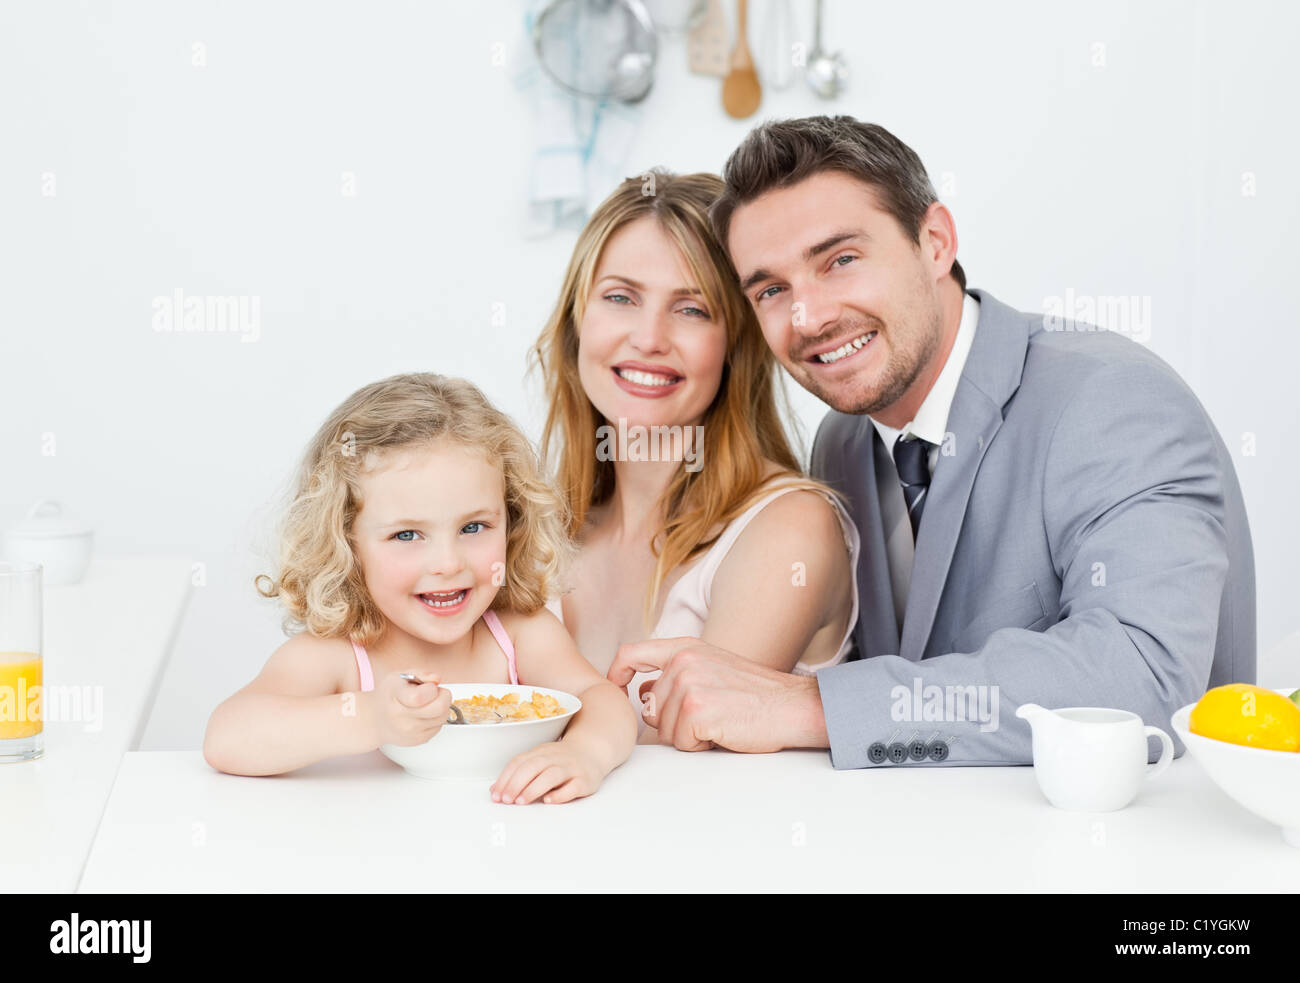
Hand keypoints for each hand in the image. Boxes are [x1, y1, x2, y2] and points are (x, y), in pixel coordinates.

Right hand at [366, 670, 451, 747]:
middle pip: (440, 707)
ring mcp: (411, 732)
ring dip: (441, 707)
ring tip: (426, 703)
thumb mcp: (399, 677)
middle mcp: (402, 718)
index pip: (420, 696)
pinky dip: (436, 718)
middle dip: (443, 695)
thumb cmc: (389, 696)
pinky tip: (423, 714)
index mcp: (395, 698)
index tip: (426, 686)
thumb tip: (437, 679)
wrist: (376, 721)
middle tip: (433, 693)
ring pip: (443, 716)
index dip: (431, 688)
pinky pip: (439, 726)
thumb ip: (421, 674)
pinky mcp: (420, 740)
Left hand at [490, 740, 603, 804]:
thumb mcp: (538, 761)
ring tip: (521, 802)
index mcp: (541, 753)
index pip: (519, 762)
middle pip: (533, 767)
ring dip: (533, 789)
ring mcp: (570, 768)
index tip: (496, 795)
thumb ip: (518, 773)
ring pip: (551, 775)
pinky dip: (559, 794)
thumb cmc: (560, 760)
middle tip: (506, 800)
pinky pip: (572, 787)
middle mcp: (555, 758)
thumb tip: (494, 790)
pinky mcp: (584, 780)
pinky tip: (548, 801)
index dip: (505, 778)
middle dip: (516, 783)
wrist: (592, 752)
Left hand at [607, 637, 823, 752]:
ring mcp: (688, 684)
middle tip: (711, 716)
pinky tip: (724, 731)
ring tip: (721, 721)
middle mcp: (683, 661)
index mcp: (685, 648)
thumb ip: (675, 676)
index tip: (618, 687)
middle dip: (673, 723)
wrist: (793, 706)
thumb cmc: (757, 694)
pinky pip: (681, 742)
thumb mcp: (711, 669)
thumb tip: (642, 695)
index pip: (632, 654)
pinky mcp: (696, 710)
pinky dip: (701, 745)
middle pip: (648, 708)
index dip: (618, 674)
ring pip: (663, 729)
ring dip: (689, 736)